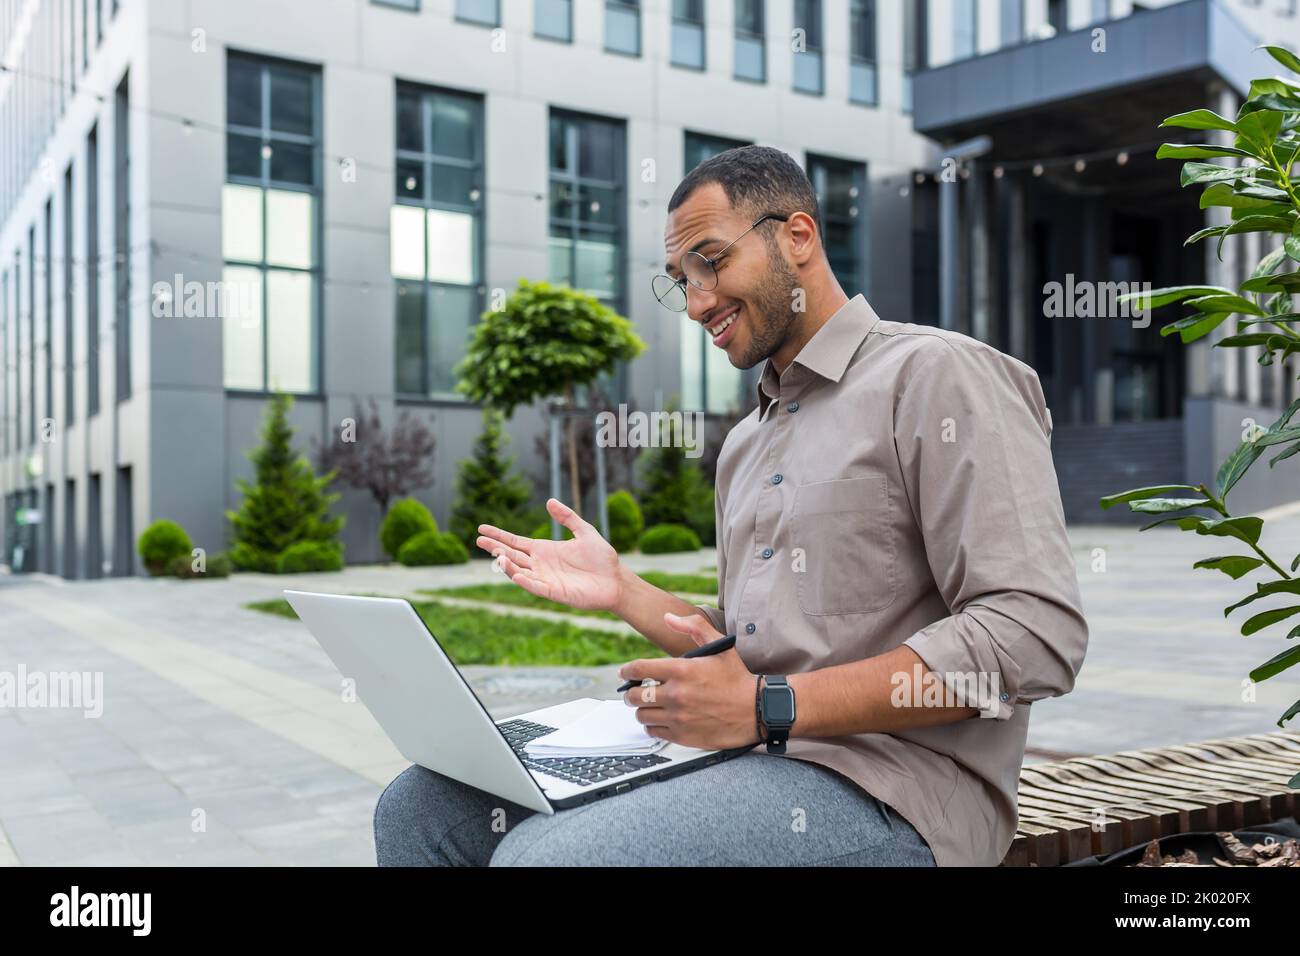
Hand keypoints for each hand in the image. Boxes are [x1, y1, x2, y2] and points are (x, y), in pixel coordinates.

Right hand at [475, 498, 623, 611]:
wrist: (616, 580)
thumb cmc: (602, 558)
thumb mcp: (585, 531)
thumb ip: (568, 517)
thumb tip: (549, 501)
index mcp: (545, 550)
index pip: (516, 542)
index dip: (499, 535)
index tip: (481, 528)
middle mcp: (541, 565)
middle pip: (512, 556)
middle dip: (495, 548)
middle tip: (479, 540)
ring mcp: (546, 579)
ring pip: (519, 572)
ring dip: (507, 565)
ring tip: (497, 556)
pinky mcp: (554, 592)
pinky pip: (535, 586)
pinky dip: (524, 581)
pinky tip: (514, 573)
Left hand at [619, 612, 759, 750]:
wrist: (756, 710)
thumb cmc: (736, 678)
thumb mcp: (719, 645)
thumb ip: (693, 626)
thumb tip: (669, 618)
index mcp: (681, 670)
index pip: (638, 669)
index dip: (626, 671)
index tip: (625, 673)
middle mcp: (676, 694)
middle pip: (635, 695)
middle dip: (632, 692)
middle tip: (635, 691)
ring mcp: (678, 717)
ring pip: (641, 715)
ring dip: (642, 709)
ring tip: (650, 705)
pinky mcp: (682, 735)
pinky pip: (653, 731)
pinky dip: (653, 725)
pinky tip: (661, 719)